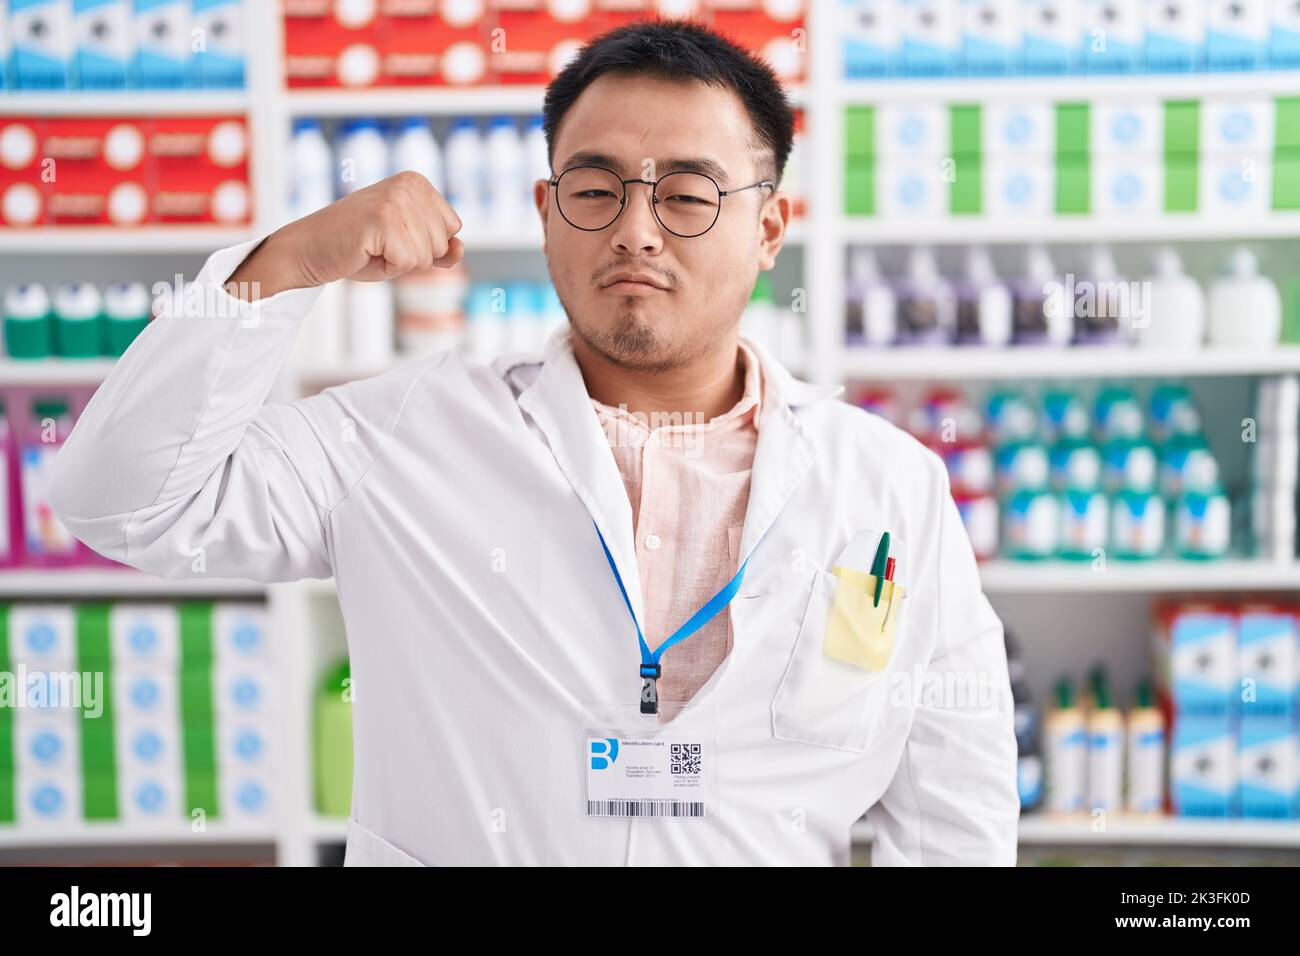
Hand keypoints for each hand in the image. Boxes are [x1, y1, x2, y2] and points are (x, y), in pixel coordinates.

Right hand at [225, 172, 463, 301]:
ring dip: (399, 262)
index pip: (453, 228)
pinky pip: (408, 263)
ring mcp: (397, 200)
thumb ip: (440, 248)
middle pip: (443, 243)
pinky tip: (366, 252)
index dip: (424, 245)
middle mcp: (410, 184)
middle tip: (378, 243)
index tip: (392, 236)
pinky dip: (388, 268)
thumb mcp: (408, 247)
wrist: (309, 249)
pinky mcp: (383, 220)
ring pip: (427, 256)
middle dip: (414, 255)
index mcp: (417, 182)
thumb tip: (460, 248)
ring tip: (371, 246)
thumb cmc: (358, 248)